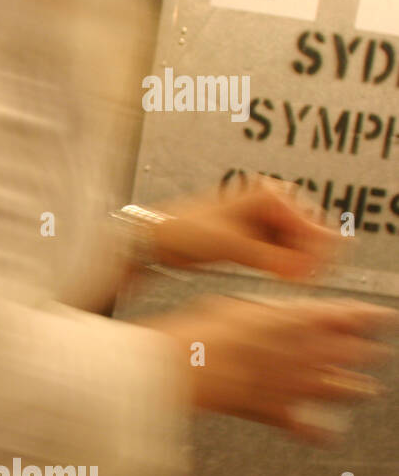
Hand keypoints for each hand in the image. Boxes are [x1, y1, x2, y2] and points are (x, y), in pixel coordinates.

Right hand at [145, 296, 396, 444]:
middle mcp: (304, 353)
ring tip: (365, 388)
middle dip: (367, 351)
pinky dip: (321, 433)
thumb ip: (258, 313)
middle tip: (372, 349)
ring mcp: (294, 386)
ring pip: (347, 391)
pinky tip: (325, 434)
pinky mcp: (277, 414)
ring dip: (358, 388)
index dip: (372, 317)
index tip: (381, 317)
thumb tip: (260, 316)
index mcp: (295, 320)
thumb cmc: (195, 333)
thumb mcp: (228, 304)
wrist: (177, 368)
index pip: (351, 316)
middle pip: (358, 353)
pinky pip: (312, 430)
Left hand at [150, 177, 339, 277]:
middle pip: (310, 233)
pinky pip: (284, 251)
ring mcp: (265, 219)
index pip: (311, 224)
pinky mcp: (257, 235)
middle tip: (305, 280)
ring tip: (293, 280)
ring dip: (299, 263)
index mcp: (268, 195)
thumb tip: (305, 270)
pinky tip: (284, 276)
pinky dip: (286, 264)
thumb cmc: (184, 229)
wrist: (159, 237)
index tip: (314, 275)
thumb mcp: (231, 245)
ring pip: (299, 244)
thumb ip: (271, 258)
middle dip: (310, 257)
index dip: (316, 252)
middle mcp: (270, 203)